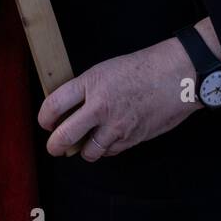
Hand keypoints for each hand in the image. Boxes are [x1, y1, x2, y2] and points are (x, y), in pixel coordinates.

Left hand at [38, 38, 199, 160]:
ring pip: (88, 152)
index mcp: (91, 83)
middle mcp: (100, 107)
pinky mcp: (132, 139)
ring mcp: (116, 126)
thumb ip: (85, 89)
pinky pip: (110, 152)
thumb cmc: (142, 68)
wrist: (176, 75)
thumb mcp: (106, 69)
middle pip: (65, 136)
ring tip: (85, 143)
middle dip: (55, 146)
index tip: (45, 123)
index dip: (44, 118)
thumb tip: (67, 108)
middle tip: (55, 146)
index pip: (54, 105)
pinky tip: (108, 139)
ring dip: (84, 150)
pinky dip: (106, 149)